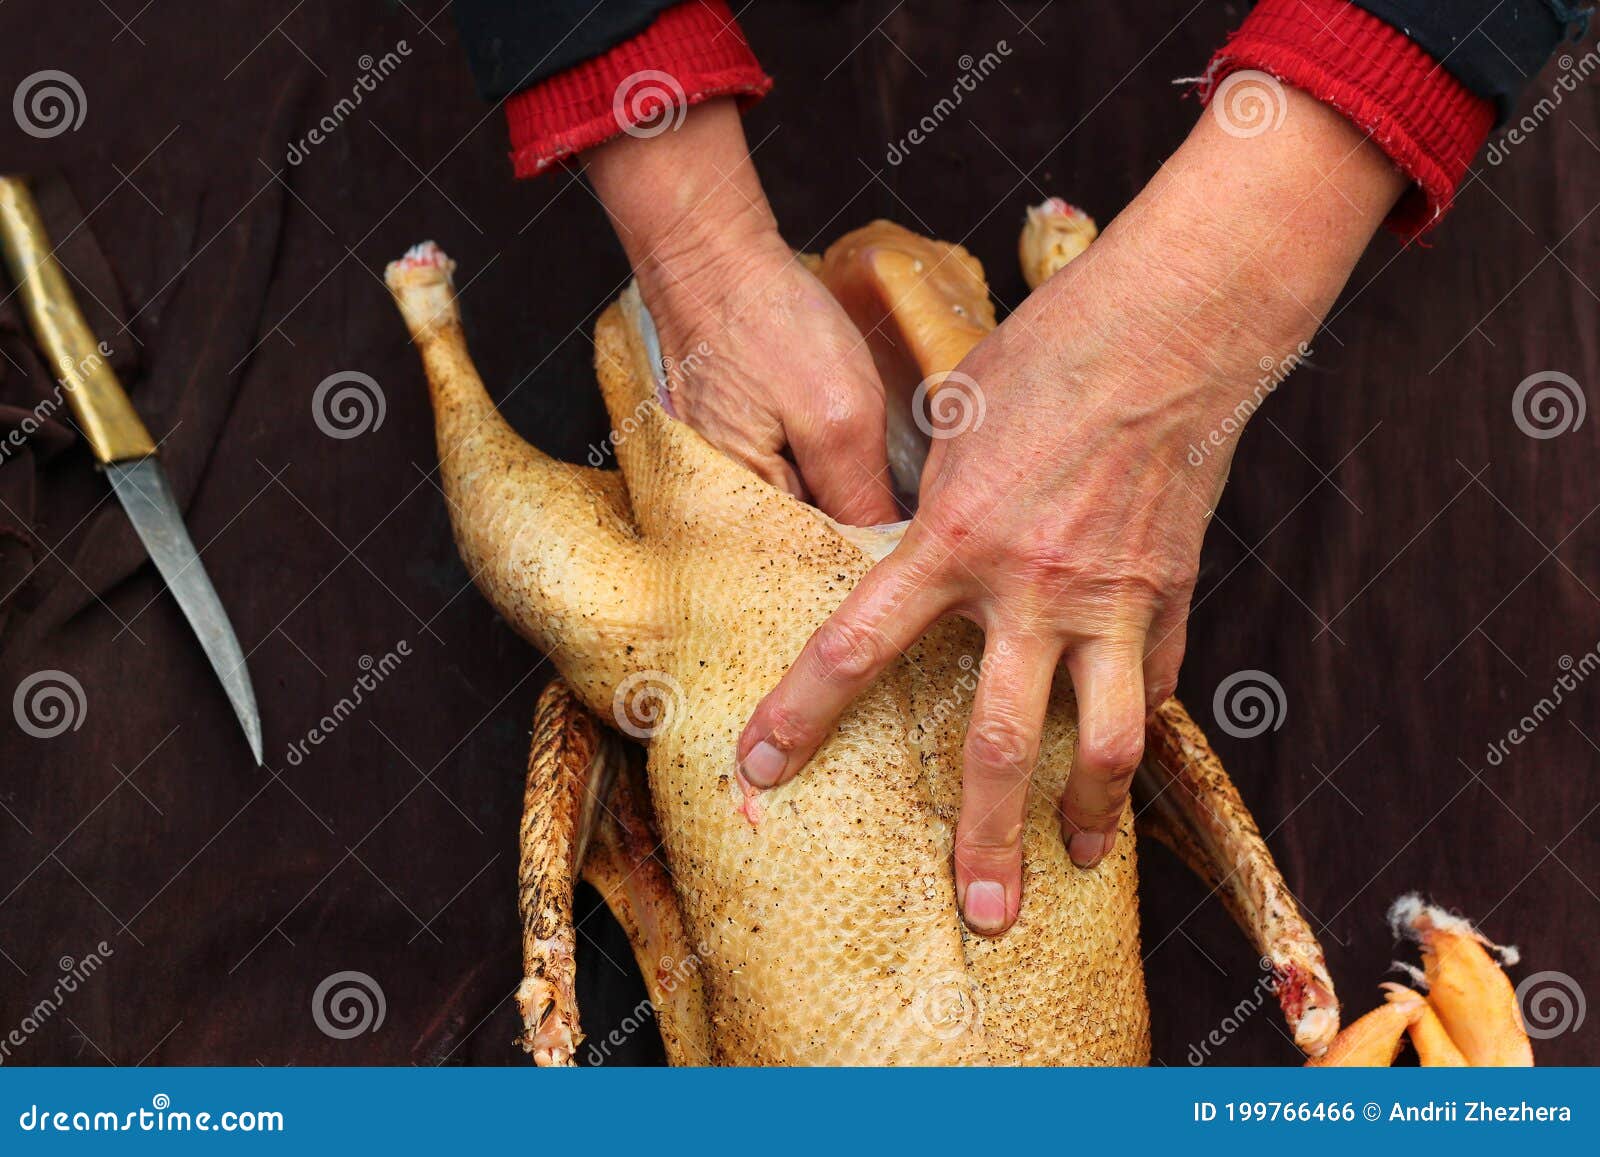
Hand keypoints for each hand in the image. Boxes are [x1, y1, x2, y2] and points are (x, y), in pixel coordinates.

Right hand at [586, 99, 897, 524]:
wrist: (713, 257)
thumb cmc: (770, 326)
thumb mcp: (838, 416)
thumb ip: (859, 493)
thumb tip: (888, 556)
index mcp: (742, 510)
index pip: (818, 562)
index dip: (870, 558)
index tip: (921, 547)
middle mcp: (722, 505)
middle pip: (804, 546)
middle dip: (855, 537)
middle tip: (913, 518)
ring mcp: (723, 474)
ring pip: (796, 514)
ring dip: (839, 506)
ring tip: (882, 487)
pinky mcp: (728, 445)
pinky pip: (781, 481)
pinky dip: (816, 475)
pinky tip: (845, 457)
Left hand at [737, 87, 1406, 933]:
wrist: (1169, 332)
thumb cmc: (1046, 356)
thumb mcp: (952, 423)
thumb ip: (926, 501)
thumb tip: (907, 542)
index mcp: (952, 542)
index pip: (855, 649)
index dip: (799, 716)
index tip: (760, 766)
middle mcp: (1029, 590)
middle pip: (999, 744)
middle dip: (984, 840)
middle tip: (977, 911)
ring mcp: (1108, 601)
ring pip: (1103, 742)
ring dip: (1087, 814)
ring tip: (1073, 860)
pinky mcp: (1167, 594)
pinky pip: (1149, 685)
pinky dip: (1132, 724)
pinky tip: (1118, 757)